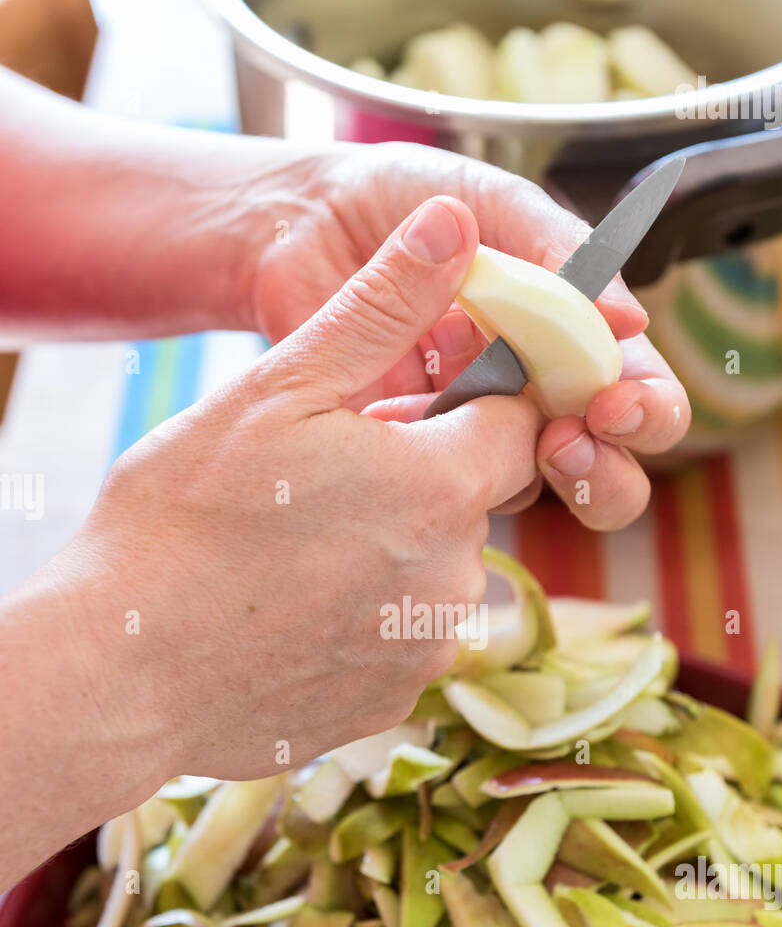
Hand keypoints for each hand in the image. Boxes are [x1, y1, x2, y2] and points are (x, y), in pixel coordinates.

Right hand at [60, 197, 540, 785]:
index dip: (465, 408)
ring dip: (388, 553)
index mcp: (441, 485)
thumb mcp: (278, 390)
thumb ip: (379, 308)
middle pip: (471, 502)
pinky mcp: (392, 702)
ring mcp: (425, 650)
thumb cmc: (182, 522)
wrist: (121, 672)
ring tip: (291, 553)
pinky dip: (361, 621)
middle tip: (316, 483)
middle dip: (415, 481)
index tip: (399, 411)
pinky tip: (288, 611)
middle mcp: (456, 577)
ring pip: (435, 573)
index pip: (515, 425)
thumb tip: (454, 224)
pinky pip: (400, 639)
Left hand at [247, 141, 690, 529]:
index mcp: (570, 331)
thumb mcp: (489, 201)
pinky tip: (403, 418)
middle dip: (607, 472)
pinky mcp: (410, 452)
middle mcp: (532, 390)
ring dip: (525, 476)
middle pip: (605, 464)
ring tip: (489, 444)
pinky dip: (433, 462)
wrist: (299, 221)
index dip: (644, 409)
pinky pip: (440, 482)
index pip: (638, 389)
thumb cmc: (404, 197)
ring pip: (531, 488)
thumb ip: (557, 248)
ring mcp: (472, 428)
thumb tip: (629, 318)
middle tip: (569, 445)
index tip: (612, 405)